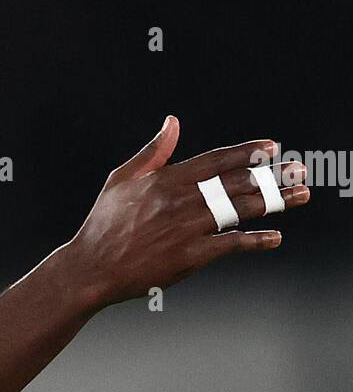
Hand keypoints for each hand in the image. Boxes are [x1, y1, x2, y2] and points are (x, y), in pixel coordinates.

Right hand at [67, 117, 309, 308]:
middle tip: (299, 170)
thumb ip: (153, 152)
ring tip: (301, 195)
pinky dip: (255, 241)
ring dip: (276, 202)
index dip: (246, 153)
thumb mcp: (121, 179)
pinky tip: (275, 238)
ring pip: (241, 210)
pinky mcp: (190, 256)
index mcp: (166, 180)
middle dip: (272, 175)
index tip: (271, 148)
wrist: (91, 268)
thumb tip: (173, 123)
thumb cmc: (103, 225)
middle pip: (237, 183)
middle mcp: (181, 201)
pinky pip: (231, 245)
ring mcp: (187, 229)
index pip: (215, 160)